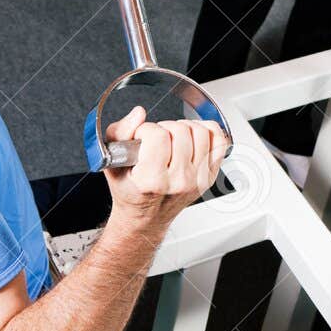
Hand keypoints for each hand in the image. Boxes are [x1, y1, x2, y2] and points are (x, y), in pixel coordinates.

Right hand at [102, 106, 229, 223]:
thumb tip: (139, 114)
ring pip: (200, 132)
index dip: (146, 130)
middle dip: (165, 128)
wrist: (145, 216)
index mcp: (151, 181)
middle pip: (181, 130)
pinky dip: (208, 131)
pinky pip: (218, 141)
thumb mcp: (112, 163)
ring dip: (185, 128)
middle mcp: (178, 181)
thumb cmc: (130, 190)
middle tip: (156, 139)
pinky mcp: (209, 176)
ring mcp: (197, 179)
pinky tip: (193, 136)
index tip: (142, 138)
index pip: (158, 136)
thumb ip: (119, 133)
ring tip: (173, 137)